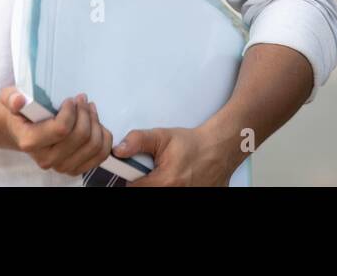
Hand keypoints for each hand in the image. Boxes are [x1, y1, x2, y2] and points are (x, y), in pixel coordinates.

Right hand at [0, 87, 114, 176]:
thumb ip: (11, 97)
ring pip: (93, 145)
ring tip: (89, 109)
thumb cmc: (22, 112)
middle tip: (82, 99)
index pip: (61, 129)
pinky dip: (103, 137)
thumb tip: (18, 101)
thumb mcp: (11, 98)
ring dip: (96, 123)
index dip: (71, 111)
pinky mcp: (75, 169)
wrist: (23, 130)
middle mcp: (46, 159)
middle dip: (85, 113)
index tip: (70, 100)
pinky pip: (100, 155)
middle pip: (81, 136)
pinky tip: (96, 124)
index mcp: (30, 142)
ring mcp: (62, 167)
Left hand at [116, 126, 239, 186]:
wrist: (219, 149)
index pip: (133, 188)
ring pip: (161, 194)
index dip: (133, 178)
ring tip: (168, 175)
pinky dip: (175, 188)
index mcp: (165, 181)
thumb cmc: (192, 144)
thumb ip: (138, 141)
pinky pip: (174, 196)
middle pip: (147, 192)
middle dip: (148, 183)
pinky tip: (179, 180)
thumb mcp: (162, 136)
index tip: (139, 171)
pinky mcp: (195, 200)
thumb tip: (118, 150)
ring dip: (160, 186)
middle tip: (155, 173)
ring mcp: (187, 197)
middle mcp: (175, 193)